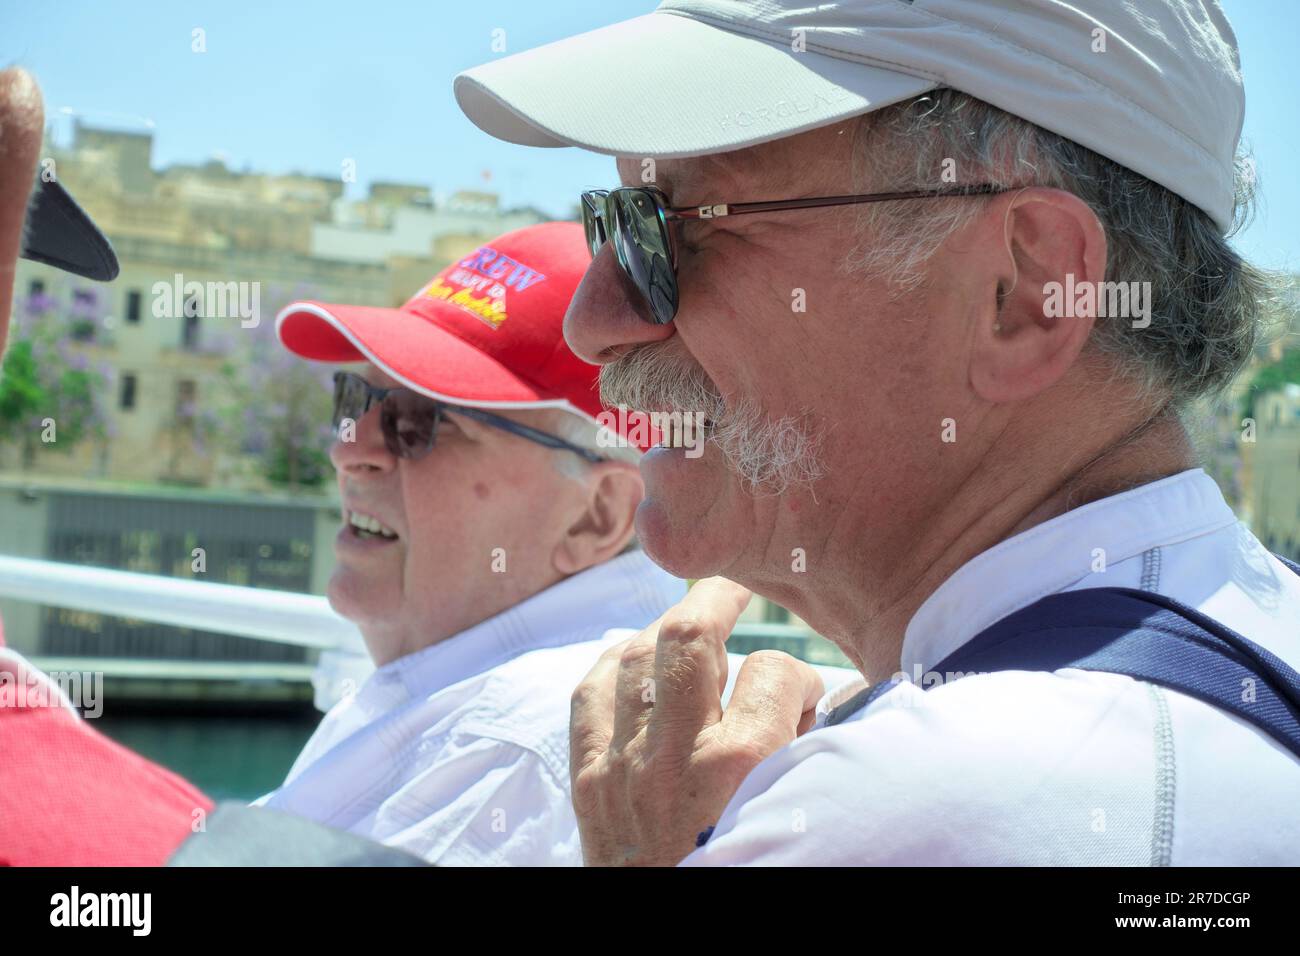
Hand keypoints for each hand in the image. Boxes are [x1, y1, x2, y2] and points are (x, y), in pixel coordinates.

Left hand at [569, 577, 824, 865]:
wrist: (668, 935)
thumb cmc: (747, 871)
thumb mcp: (792, 817)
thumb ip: (807, 755)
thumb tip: (823, 701)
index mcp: (742, 767)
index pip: (777, 672)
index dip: (799, 674)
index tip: (805, 694)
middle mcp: (677, 755)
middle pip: (689, 635)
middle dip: (716, 597)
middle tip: (734, 589)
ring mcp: (623, 764)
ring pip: (635, 654)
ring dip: (663, 629)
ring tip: (686, 623)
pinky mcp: (587, 781)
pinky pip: (588, 695)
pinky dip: (610, 666)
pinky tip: (631, 659)